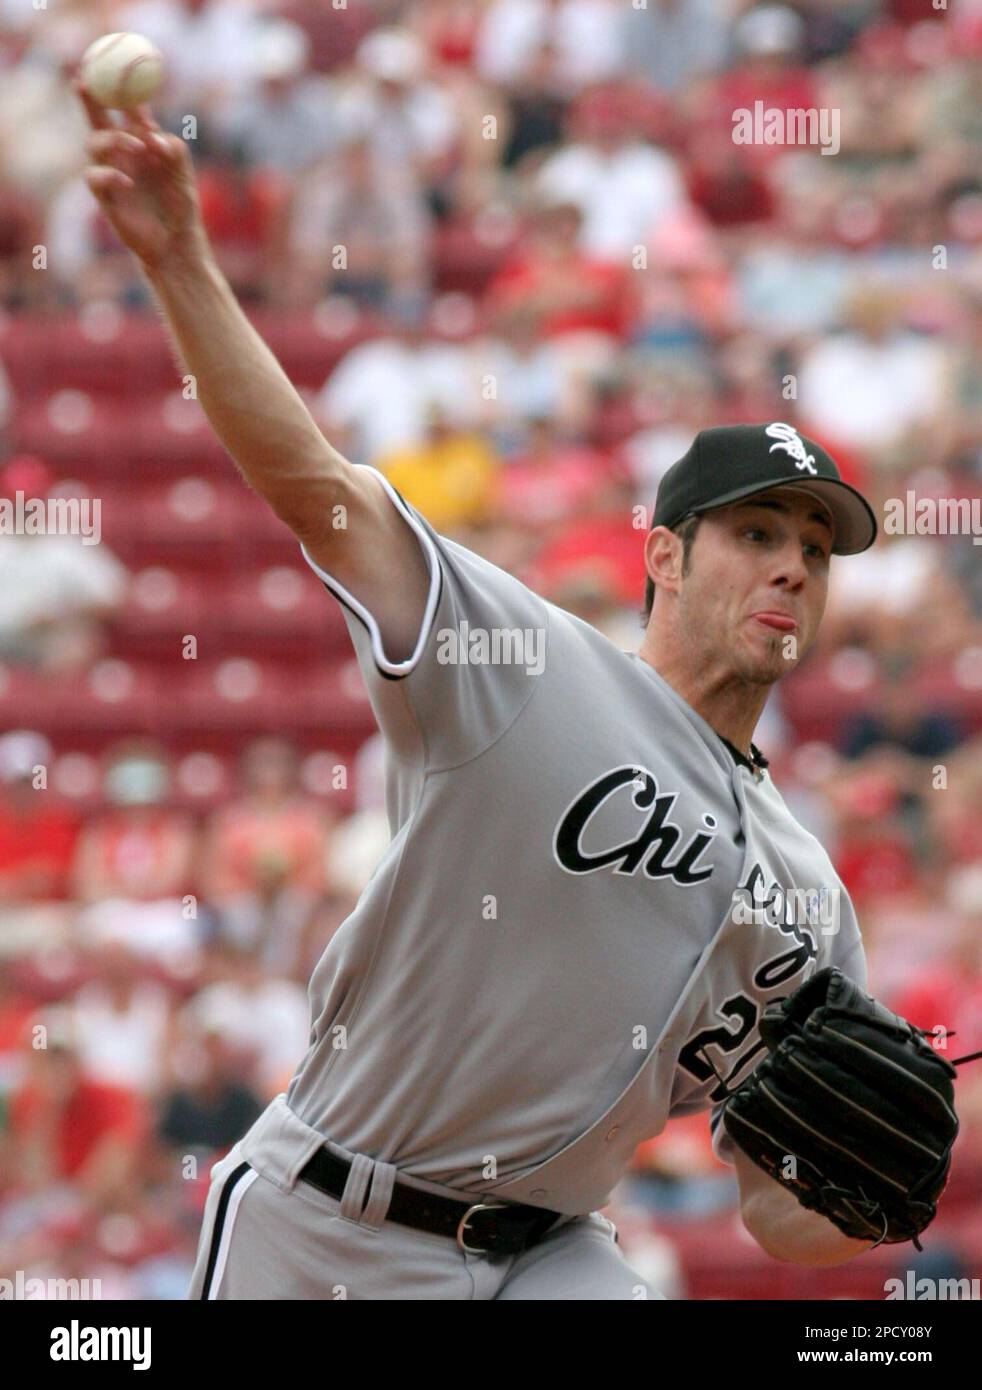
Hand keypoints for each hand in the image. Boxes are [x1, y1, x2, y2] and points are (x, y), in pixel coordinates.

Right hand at [75, 80, 206, 270]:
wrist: (176, 243)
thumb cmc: (181, 207)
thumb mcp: (184, 176)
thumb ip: (174, 152)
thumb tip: (153, 136)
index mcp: (143, 141)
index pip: (127, 109)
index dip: (125, 93)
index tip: (126, 79)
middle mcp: (122, 152)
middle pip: (98, 117)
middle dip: (90, 96)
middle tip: (84, 79)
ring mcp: (111, 171)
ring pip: (94, 142)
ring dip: (114, 138)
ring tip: (138, 145)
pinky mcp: (104, 195)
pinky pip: (94, 177)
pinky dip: (109, 174)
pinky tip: (127, 181)